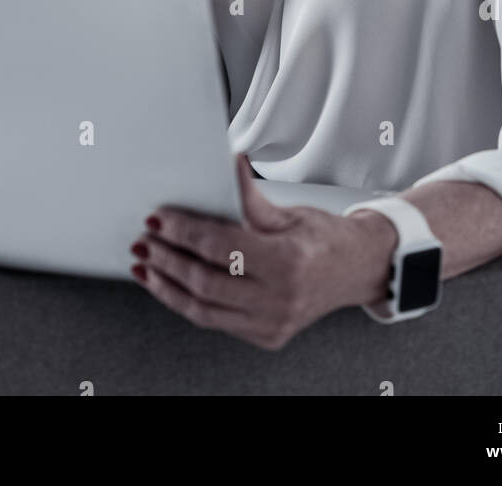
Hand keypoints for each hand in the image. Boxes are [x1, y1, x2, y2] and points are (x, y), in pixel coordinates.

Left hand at [128, 155, 396, 349]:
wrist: (357, 268)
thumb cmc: (326, 238)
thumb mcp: (290, 211)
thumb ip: (250, 197)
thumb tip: (226, 165)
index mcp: (287, 262)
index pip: (219, 246)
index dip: (182, 232)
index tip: (159, 218)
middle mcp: (280, 299)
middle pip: (205, 282)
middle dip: (167, 259)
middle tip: (145, 241)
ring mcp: (272, 324)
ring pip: (203, 310)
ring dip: (167, 287)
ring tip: (146, 266)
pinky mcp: (266, 336)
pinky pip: (215, 322)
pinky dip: (187, 303)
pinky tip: (170, 286)